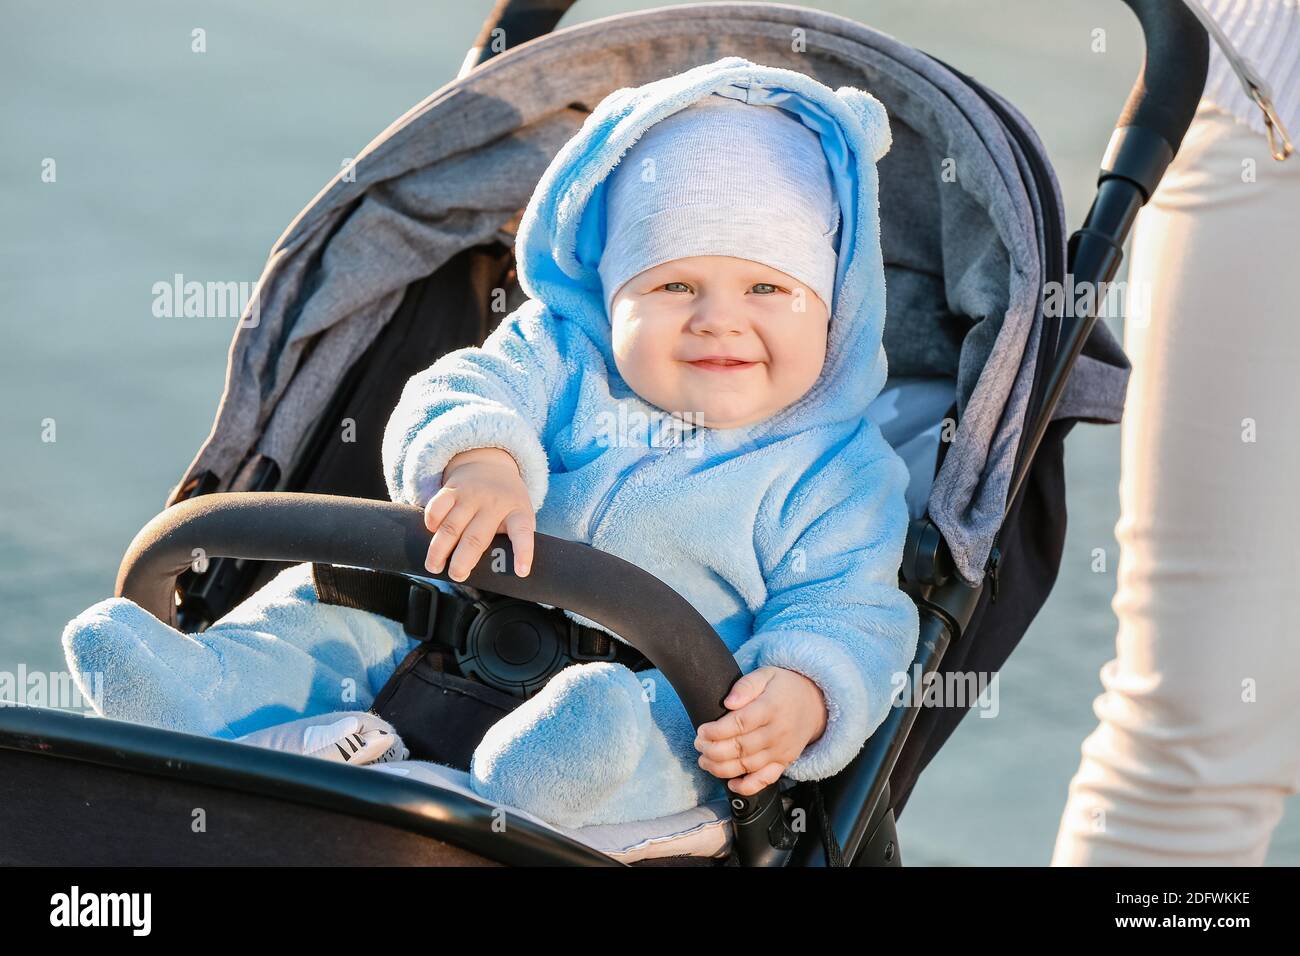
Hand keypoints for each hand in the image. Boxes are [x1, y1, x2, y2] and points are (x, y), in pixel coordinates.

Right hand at [424, 447, 534, 580]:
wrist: (491, 464)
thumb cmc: (506, 502)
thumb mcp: (519, 514)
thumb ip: (511, 539)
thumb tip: (499, 576)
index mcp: (517, 512)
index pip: (522, 532)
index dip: (523, 552)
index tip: (521, 572)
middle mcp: (494, 503)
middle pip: (476, 537)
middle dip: (463, 560)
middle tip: (457, 576)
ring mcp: (472, 494)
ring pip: (451, 526)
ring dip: (439, 549)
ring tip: (434, 566)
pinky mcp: (452, 488)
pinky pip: (437, 506)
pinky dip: (431, 522)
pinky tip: (432, 534)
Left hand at [693, 666, 827, 795]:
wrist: (815, 704)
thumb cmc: (784, 687)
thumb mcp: (766, 674)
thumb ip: (745, 686)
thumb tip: (728, 702)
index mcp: (771, 708)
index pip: (740, 723)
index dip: (717, 730)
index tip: (701, 731)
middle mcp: (778, 732)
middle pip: (741, 747)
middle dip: (714, 750)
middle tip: (698, 745)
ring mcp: (781, 750)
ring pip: (748, 766)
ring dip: (722, 768)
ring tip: (704, 760)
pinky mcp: (784, 763)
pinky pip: (766, 780)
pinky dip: (748, 787)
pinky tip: (731, 784)